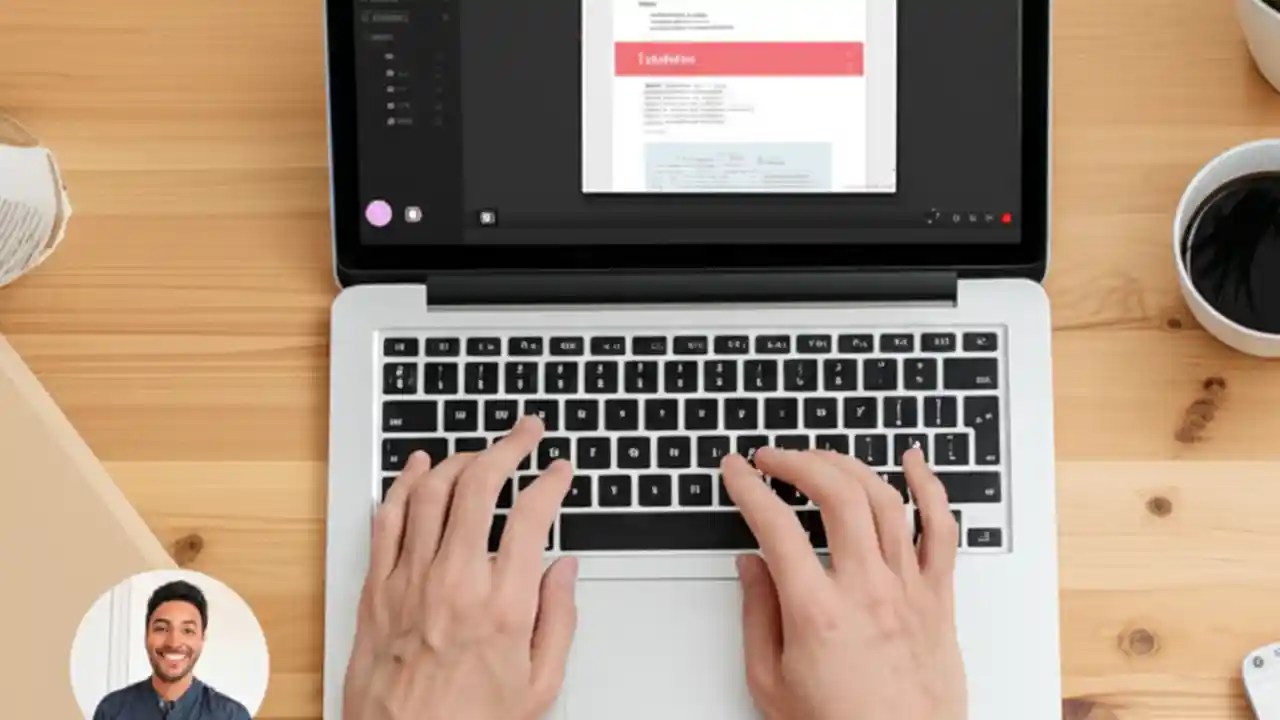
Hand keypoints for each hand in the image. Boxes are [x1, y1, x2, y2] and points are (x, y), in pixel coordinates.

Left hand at [343, 416, 578, 719]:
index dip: (551, 481)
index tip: (560, 471)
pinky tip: (417, 468)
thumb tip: (565, 572)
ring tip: (480, 451)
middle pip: (480, 485)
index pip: (531, 516)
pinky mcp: (376, 589)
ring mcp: (410, 581)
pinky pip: (387, 520)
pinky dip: (403, 484)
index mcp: (503, 606)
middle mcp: (456, 583)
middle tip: (525, 432)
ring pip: (432, 491)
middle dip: (509, 446)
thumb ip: (559, 621)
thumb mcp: (540, 686)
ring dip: (460, 458)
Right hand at [722, 446, 966, 719]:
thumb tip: (751, 565)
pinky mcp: (938, 599)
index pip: (776, 527)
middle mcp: (867, 592)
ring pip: (885, 501)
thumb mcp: (771, 684)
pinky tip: (913, 463)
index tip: (737, 470)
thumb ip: (757, 617)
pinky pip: (942, 530)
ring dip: (848, 466)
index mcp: (818, 614)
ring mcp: (908, 591)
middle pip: (836, 496)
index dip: (749, 488)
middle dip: (799, 462)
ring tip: (821, 458)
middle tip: (774, 458)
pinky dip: (930, 488)